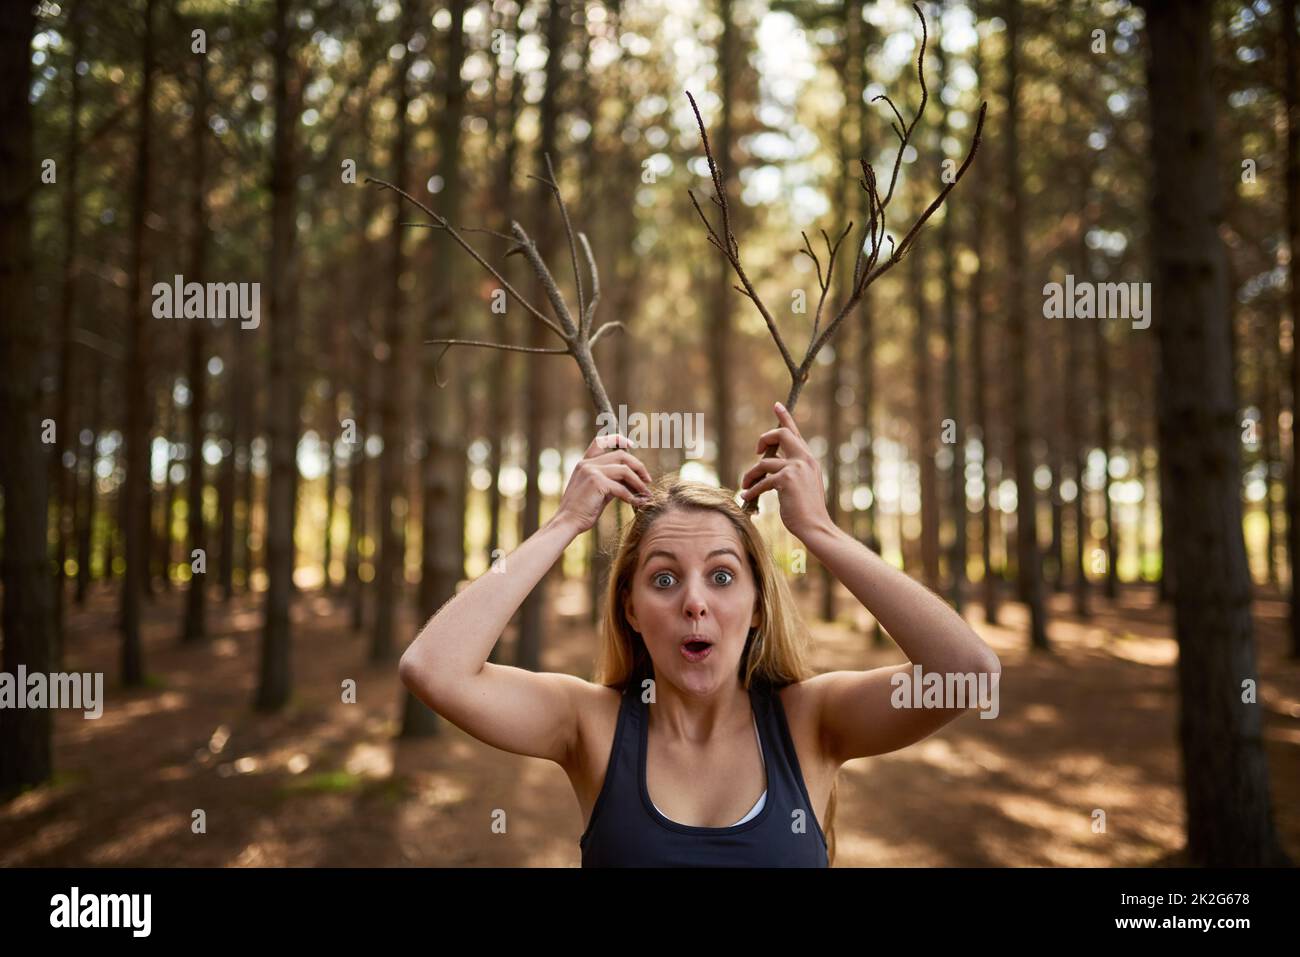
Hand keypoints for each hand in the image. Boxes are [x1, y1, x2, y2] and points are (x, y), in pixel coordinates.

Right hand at [554, 432, 653, 534]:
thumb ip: (611, 481)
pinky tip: (636, 503)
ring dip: (639, 483)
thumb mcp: (597, 490)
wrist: (568, 522)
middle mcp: (587, 464)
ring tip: (645, 493)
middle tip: (647, 479)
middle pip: (621, 455)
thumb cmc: (582, 510)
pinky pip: (621, 488)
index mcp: (585, 463)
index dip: (618, 439)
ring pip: (625, 470)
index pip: (601, 441)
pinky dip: (632, 496)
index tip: (631, 444)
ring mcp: (591, 471)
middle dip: (638, 466)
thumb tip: (632, 480)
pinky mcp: (596, 483)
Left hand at [738, 401, 831, 539]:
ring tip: (745, 486)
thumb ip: (790, 471)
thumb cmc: (807, 511)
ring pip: (764, 463)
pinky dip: (752, 490)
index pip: (795, 433)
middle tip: (756, 451)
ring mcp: (796, 468)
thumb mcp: (802, 485)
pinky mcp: (786, 480)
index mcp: (809, 460)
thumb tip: (768, 467)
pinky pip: (761, 482)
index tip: (775, 405)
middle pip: (781, 434)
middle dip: (764, 439)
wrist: (815, 527)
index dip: (784, 418)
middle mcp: (804, 459)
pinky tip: (747, 498)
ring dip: (751, 475)